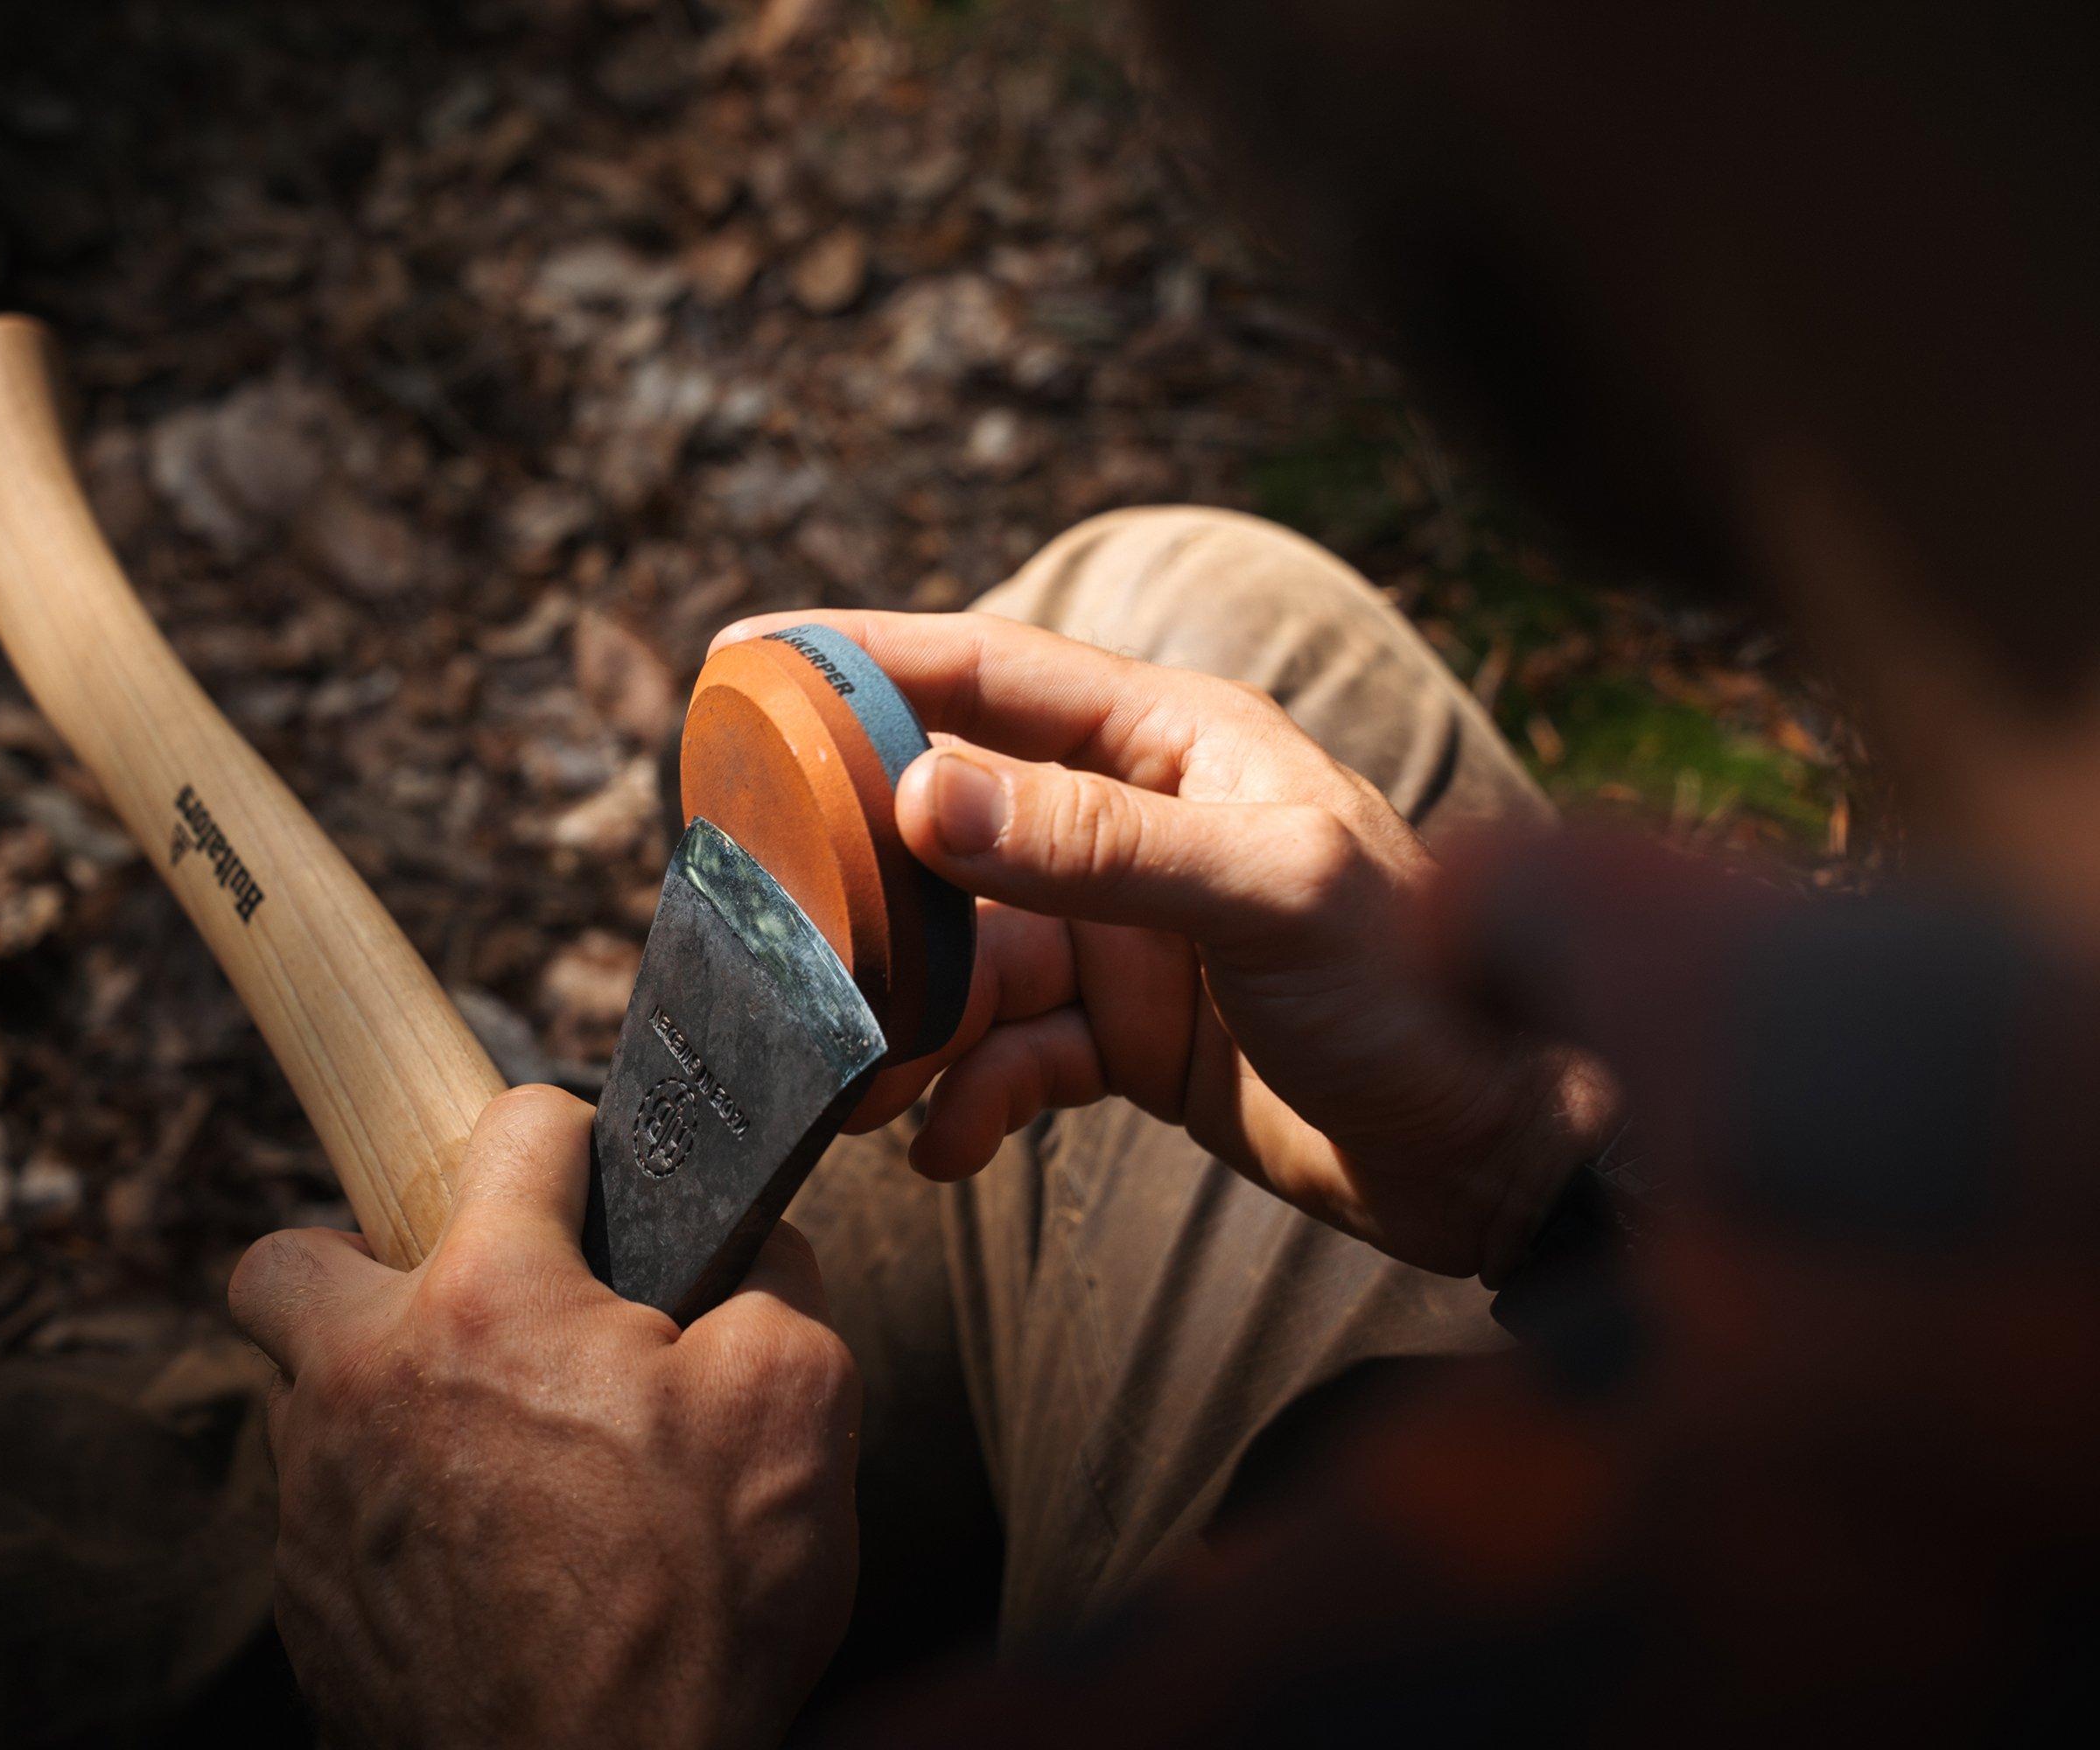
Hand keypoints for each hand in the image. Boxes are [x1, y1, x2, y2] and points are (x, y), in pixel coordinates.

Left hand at [227, 1087, 859, 1749]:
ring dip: (392, 1401)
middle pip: (295, 1257)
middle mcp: (364, 1381)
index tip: (601, 1192)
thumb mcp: (798, 1405)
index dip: (578, 1143)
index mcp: (485, 1303)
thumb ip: (772, 1279)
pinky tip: (489, 1563)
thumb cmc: (694, 1611)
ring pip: (313, 1395)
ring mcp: (317, 1500)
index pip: (512, 1126)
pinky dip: (395, 1514)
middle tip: (474, 1325)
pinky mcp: (307, 1605)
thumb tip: (748, 1242)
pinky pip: (331, 1513)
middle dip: (370, 1265)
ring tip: (507, 1465)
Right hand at [716, 610, 1618, 1280]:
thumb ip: (1095, 843)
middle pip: (950, 822)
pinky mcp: (1127, 1034)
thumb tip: (920, 792)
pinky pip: (1009, 1053)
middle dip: (861, 881)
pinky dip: (969, 1097)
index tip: (741, 658)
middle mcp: (1136, 821)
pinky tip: (945, 1145)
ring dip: (908, 1020)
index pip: (989, 668)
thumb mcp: (1267, 895)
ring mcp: (1126, 931)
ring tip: (860, 1084)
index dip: (862, 655)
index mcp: (1175, 739)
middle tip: (772, 927)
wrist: (1493, 1159)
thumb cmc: (1421, 993)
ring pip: (967, 954)